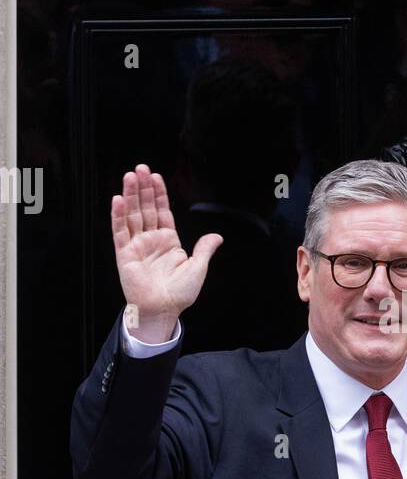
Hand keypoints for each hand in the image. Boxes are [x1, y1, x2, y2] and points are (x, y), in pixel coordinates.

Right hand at [112, 164, 222, 328]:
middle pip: (145, 208)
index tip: (155, 176)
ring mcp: (137, 245)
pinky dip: (118, 215)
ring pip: (132, 215)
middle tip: (140, 168)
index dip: (159, 194)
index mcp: (168, 241)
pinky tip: (118, 199)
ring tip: (130, 176)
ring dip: (130, 195)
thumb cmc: (179, 293)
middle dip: (143, 188)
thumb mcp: (198, 268)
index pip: (162, 211)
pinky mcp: (125, 254)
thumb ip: (204, 249)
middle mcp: (151, 240)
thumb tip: (217, 236)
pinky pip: (120, 231)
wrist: (163, 310)